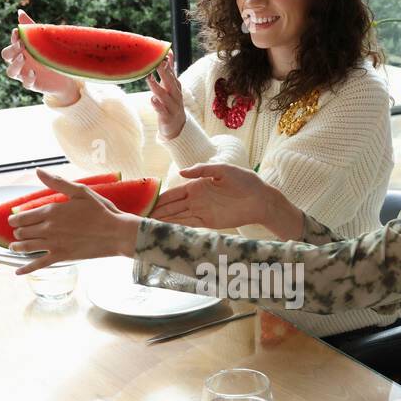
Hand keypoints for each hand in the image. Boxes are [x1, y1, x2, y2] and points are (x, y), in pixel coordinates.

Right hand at [1, 8, 79, 105]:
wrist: (66, 73)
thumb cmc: (50, 54)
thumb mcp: (42, 40)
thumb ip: (30, 28)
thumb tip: (19, 11)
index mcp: (21, 50)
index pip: (12, 43)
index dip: (13, 38)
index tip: (18, 32)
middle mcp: (20, 62)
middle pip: (6, 56)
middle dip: (11, 50)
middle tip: (21, 45)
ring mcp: (24, 74)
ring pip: (10, 72)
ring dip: (15, 65)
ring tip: (23, 58)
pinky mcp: (33, 85)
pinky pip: (26, 84)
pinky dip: (28, 78)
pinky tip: (33, 72)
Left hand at [7, 168, 139, 270]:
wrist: (116, 233)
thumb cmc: (101, 210)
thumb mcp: (80, 191)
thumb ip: (57, 182)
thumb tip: (38, 171)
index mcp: (51, 210)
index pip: (22, 216)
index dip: (15, 219)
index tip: (14, 220)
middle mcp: (48, 228)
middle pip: (22, 233)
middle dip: (17, 233)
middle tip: (18, 233)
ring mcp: (54, 244)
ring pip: (26, 247)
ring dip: (17, 247)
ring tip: (14, 247)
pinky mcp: (61, 257)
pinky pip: (38, 265)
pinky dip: (26, 268)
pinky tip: (17, 272)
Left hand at [147, 51, 185, 139]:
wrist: (177, 126)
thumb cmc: (171, 103)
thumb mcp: (171, 86)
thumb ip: (170, 71)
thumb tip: (169, 53)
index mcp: (175, 87)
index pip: (172, 73)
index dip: (167, 64)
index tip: (162, 53)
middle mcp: (175, 95)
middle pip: (170, 82)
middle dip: (164, 72)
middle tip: (157, 61)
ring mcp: (172, 106)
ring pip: (164, 95)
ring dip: (157, 86)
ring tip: (149, 78)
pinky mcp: (167, 117)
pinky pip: (162, 110)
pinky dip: (158, 105)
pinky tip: (152, 99)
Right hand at [152, 163, 272, 229]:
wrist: (260, 199)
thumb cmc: (244, 180)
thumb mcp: (223, 170)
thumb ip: (202, 169)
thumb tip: (181, 172)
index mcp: (196, 184)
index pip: (173, 193)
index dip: (159, 198)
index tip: (145, 204)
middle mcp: (196, 198)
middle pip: (171, 206)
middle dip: (157, 212)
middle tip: (140, 218)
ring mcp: (201, 211)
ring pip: (178, 217)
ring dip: (164, 221)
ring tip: (148, 226)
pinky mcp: (209, 222)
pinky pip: (190, 225)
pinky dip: (178, 227)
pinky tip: (166, 230)